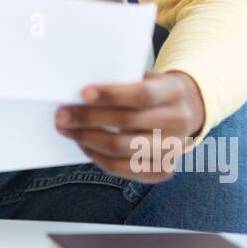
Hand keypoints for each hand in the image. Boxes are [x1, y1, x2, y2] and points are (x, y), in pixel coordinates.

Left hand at [55, 71, 205, 183]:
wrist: (184, 111)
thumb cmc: (152, 91)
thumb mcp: (145, 78)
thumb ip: (121, 83)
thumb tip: (79, 94)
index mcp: (174, 92)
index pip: (142, 95)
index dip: (111, 94)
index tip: (83, 93)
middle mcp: (178, 122)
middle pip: (127, 122)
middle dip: (88, 118)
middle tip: (61, 115)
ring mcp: (173, 150)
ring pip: (121, 148)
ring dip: (87, 139)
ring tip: (66, 130)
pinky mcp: (163, 170)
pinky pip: (122, 168)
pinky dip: (98, 157)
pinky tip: (84, 145)